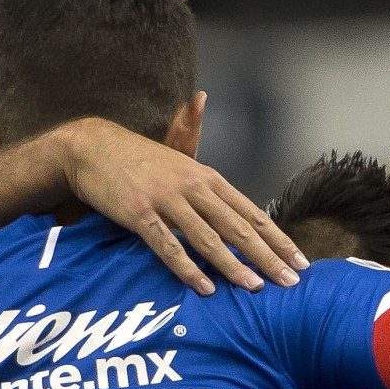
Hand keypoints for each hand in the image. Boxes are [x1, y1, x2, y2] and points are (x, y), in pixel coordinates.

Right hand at [54, 117, 307, 294]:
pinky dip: (188, 267)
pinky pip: (168, 246)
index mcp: (207, 178)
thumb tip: (202, 100)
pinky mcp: (140, 214)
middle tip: (290, 282)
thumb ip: (197, 145)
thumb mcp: (176, 154)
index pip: (251, 212)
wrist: (91, 148)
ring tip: (255, 288)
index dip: (277, 238)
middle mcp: (193, 187)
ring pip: (208, 238)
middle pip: (237, 227)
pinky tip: (205, 286)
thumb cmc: (137, 158)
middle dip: (267, 256)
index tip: (298, 261)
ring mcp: (166, 200)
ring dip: (233, 265)